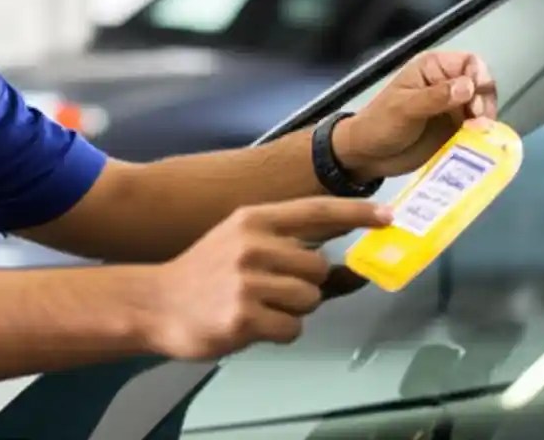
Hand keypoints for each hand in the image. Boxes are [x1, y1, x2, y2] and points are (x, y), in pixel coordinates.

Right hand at [144, 197, 390, 359]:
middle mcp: (253, 244)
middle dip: (304, 284)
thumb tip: (345, 258)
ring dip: (291, 310)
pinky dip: (278, 331)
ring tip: (258, 306)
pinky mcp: (244, 317)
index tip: (388, 218)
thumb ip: (286, 243)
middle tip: (270, 290)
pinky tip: (250, 323)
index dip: (356, 214)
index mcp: (253, 219)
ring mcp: (248, 281)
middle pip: (318, 268)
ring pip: (309, 299)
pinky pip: (292, 328)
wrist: (155, 302)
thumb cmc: (204, 273)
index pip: (316, 211)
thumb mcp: (239, 241)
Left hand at [335, 50, 496, 179]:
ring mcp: (454, 108)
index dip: (478, 78)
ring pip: (484, 109)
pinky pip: (478, 129)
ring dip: (485, 121)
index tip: (473, 100)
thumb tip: (468, 86)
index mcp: (433, 68)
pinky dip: (481, 136)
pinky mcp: (456, 130)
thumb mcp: (405, 108)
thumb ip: (435, 97)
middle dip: (484, 103)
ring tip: (475, 135)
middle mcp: (448, 84)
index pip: (470, 63)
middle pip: (483, 86)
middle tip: (477, 122)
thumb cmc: (379, 124)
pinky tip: (477, 144)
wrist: (368, 155)